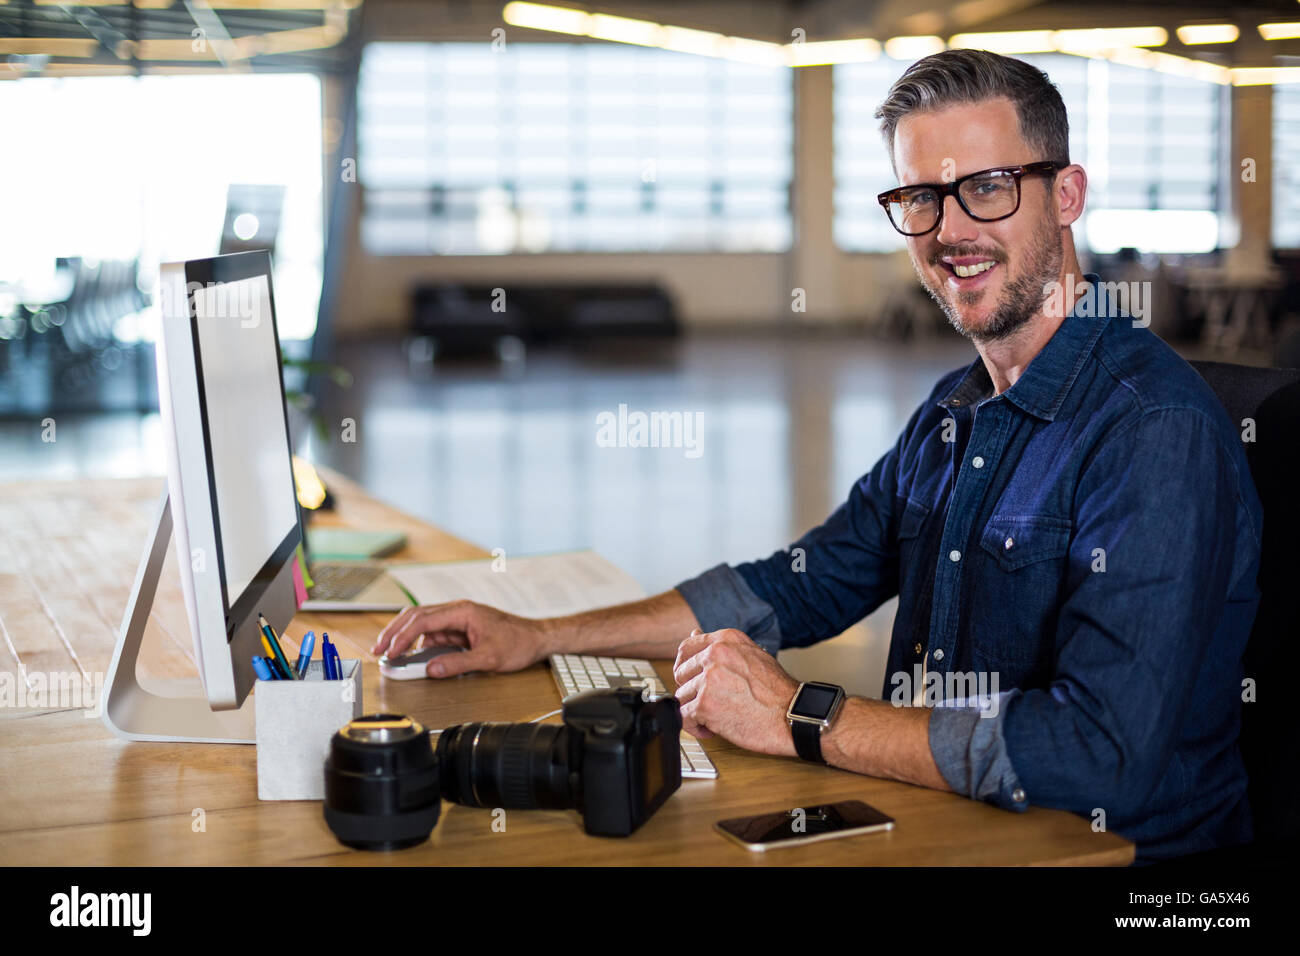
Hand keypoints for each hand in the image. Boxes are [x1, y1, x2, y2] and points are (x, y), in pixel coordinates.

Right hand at [371, 600, 547, 677]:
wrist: (537, 638)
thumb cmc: (518, 642)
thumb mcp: (488, 658)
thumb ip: (458, 664)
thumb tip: (431, 669)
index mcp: (462, 611)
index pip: (423, 620)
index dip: (402, 636)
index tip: (389, 651)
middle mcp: (457, 611)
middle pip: (416, 616)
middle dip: (394, 633)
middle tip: (378, 650)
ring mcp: (457, 619)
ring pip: (422, 623)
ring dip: (404, 637)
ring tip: (389, 654)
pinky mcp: (460, 629)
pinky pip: (433, 634)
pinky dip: (418, 643)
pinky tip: (411, 655)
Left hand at [671, 627, 798, 756]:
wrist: (792, 715)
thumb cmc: (777, 691)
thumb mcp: (752, 655)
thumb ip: (722, 646)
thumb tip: (694, 634)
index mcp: (725, 640)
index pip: (686, 648)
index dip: (685, 667)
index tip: (691, 679)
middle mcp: (715, 655)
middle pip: (681, 674)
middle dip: (692, 691)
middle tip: (712, 702)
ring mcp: (708, 679)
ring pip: (682, 697)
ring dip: (696, 710)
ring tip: (718, 716)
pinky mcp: (705, 705)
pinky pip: (684, 717)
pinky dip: (696, 727)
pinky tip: (713, 729)